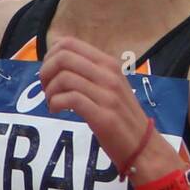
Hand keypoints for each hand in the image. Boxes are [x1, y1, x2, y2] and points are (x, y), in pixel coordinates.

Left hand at [38, 37, 152, 171]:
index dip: (50, 57)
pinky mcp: (104, 116)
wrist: (144, 146)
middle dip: (45, 73)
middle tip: (46, 89)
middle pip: (62, 57)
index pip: (69, 43)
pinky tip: (56, 111)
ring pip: (64, 78)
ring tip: (52, 103)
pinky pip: (70, 99)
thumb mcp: (108, 86)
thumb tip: (54, 60)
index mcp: (108, 63)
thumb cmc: (121, 116)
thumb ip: (87, 72)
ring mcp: (108, 95)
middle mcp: (109, 75)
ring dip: (50, 91)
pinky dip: (55, 104)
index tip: (49, 75)